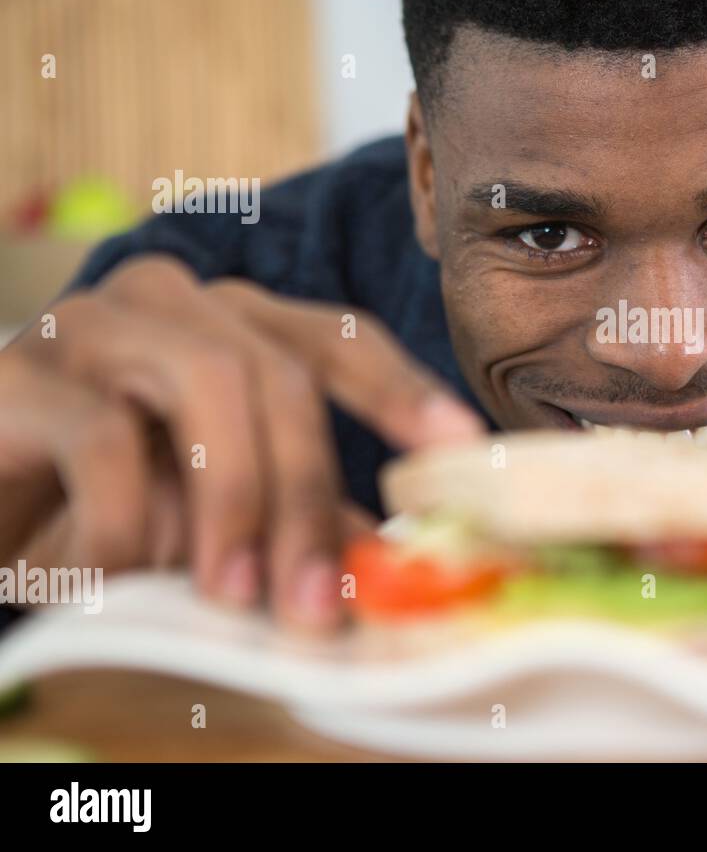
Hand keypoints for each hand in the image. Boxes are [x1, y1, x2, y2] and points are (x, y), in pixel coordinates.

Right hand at [0, 256, 483, 628]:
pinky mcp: (14, 371)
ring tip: (233, 592)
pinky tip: (121, 570)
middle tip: (314, 603)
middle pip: (281, 373)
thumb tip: (387, 558)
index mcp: (231, 322)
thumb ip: (294, 515)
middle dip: (308, 491)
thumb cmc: (96, 502)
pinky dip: (128, 518)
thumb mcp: (213, 511)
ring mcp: (91, 322)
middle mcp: (170, 302)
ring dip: (233, 500)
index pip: (337, 337)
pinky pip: (103, 435)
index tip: (463, 446)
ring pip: (207, 380)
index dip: (401, 389)